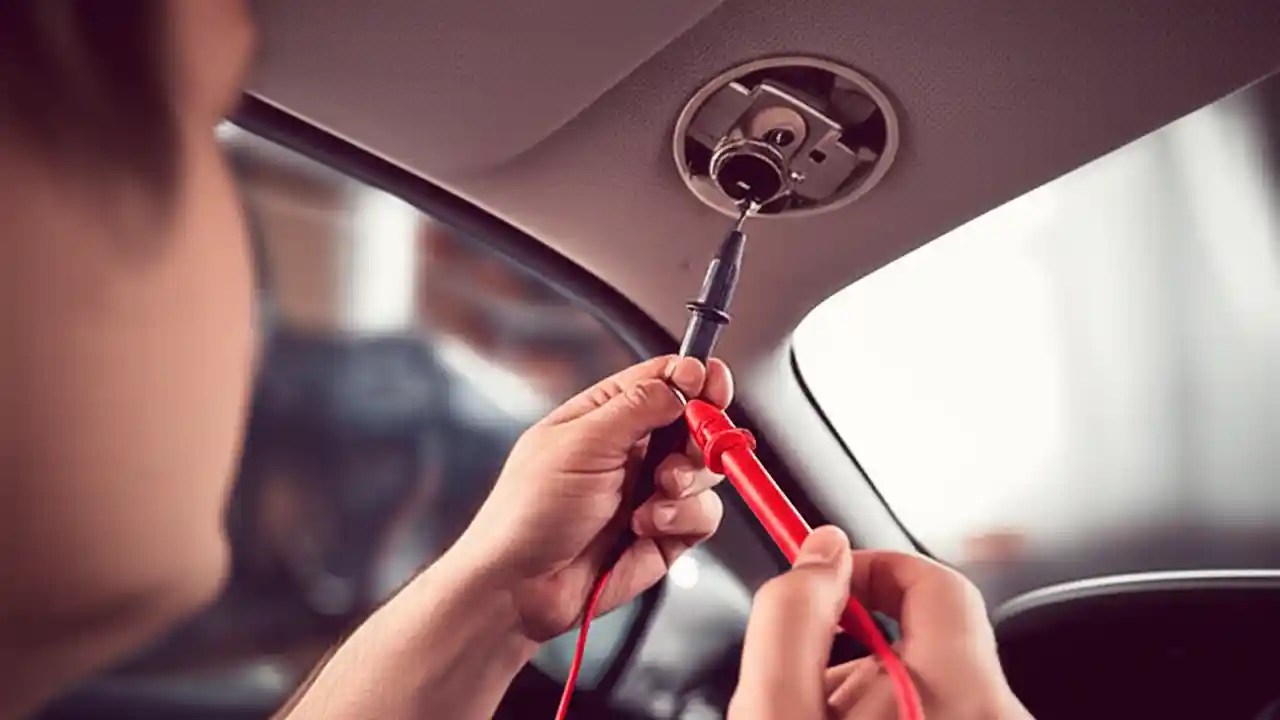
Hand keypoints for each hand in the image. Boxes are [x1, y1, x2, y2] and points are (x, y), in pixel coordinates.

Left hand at [452, 355, 732, 640]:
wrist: (522, 586)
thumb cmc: (530, 511)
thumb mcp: (580, 443)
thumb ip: (637, 406)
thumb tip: (684, 380)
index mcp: (607, 414)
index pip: (664, 380)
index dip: (695, 377)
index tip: (712, 385)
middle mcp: (633, 449)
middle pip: (697, 423)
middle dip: (703, 434)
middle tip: (692, 446)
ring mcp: (652, 491)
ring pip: (706, 470)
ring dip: (689, 480)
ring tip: (658, 492)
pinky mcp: (666, 533)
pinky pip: (704, 515)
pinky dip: (684, 518)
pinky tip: (647, 526)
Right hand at [730, 527, 1032, 719]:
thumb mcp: (775, 713)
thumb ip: (791, 619)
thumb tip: (820, 554)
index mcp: (962, 701)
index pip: (938, 582)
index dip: (870, 567)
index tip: (825, 578)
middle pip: (923, 642)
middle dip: (851, 648)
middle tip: (803, 683)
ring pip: (922, 689)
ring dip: (862, 694)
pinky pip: (934, 717)